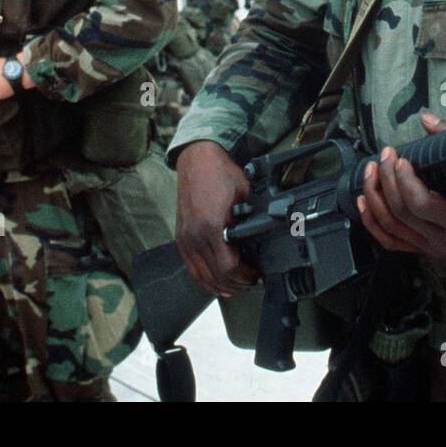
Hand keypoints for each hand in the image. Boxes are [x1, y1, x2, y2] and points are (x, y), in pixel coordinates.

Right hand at [175, 141, 258, 297]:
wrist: (197, 161)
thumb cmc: (221, 174)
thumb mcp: (245, 196)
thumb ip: (251, 221)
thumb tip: (264, 240)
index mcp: (211, 226)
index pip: (228, 267)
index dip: (245, 276)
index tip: (256, 274)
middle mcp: (195, 236)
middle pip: (215, 276)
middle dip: (236, 283)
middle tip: (250, 281)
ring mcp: (185, 238)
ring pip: (201, 276)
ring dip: (220, 285)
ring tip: (236, 285)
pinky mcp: (180, 237)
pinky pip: (191, 268)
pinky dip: (204, 279)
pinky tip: (215, 282)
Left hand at [357, 112, 445, 257]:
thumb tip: (425, 119)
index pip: (423, 205)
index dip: (405, 181)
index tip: (401, 158)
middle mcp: (445, 241)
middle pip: (402, 213)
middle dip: (387, 180)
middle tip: (385, 155)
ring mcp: (431, 248)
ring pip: (390, 226)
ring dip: (374, 196)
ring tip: (370, 170)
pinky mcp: (420, 249)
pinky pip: (388, 240)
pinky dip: (371, 221)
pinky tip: (362, 199)